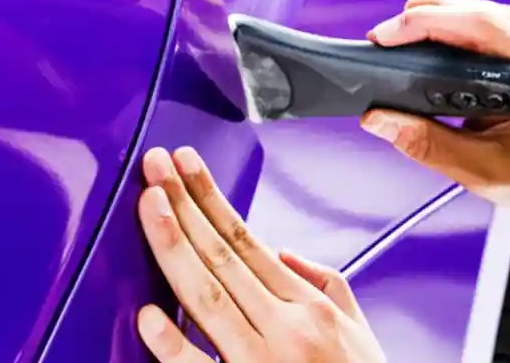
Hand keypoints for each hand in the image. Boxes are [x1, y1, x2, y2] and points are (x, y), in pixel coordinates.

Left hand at [136, 147, 385, 362]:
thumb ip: (325, 286)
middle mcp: (286, 330)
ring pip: (208, 297)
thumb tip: (282, 253)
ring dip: (174, 247)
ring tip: (150, 206)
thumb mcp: (361, 335)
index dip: (211, 199)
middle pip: (223, 255)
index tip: (185, 167)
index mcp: (309, 309)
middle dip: (185, 204)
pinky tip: (148, 315)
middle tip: (155, 165)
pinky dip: (174, 344)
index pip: (247, 240)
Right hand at [360, 0, 509, 209]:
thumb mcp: (479, 170)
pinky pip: (472, 11)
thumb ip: (427, 145)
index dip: (426, 25)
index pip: (480, 27)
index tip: (385, 38)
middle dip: (416, 20)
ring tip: (396, 45)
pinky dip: (441, 23)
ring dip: (427, 19)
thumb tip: (378, 119)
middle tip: (380, 43)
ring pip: (467, 4)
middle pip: (468, 8)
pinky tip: (423, 45)